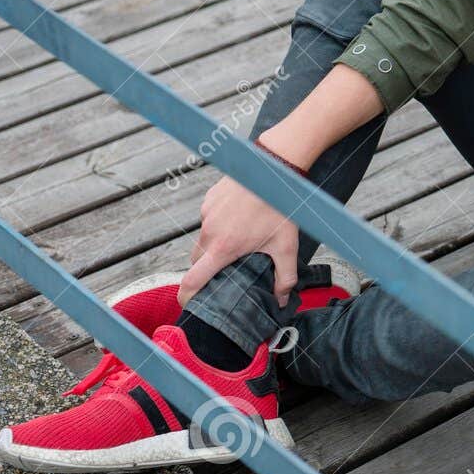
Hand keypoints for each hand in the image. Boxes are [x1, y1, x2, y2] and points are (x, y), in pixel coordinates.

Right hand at [179, 173, 300, 308]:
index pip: (192, 280)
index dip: (186, 296)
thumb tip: (281, 300)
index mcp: (223, 248)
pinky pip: (208, 219)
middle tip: (227, 270)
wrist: (273, 169)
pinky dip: (220, 224)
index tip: (188, 304)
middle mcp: (209, 232)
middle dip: (208, 269)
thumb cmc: (280, 207)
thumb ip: (285, 277)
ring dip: (216, 245)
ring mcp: (206, 214)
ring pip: (204, 239)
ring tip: (240, 240)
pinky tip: (240, 219)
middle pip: (197, 261)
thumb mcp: (287, 245)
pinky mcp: (209, 199)